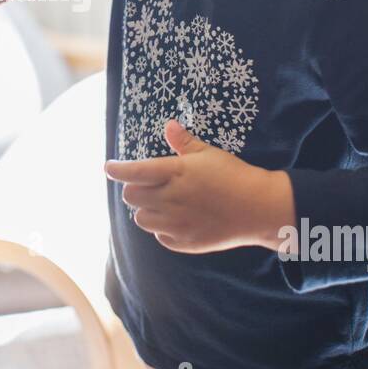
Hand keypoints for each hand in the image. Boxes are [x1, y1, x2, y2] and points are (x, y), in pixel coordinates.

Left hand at [103, 120, 296, 253]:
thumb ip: (184, 143)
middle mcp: (171, 199)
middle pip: (131, 196)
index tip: (109, 168)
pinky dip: (162, 228)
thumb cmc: (234, 175)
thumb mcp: (209, 154)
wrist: (258, 209)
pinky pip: (160, 236)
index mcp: (175, 173)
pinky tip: (176, 219)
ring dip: (145, 210)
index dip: (116, 170)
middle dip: (134, 189)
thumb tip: (168, 126)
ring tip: (161, 203)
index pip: (132, 172)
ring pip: (141, 219)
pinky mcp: (184, 242)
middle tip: (147, 185)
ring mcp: (176, 223)